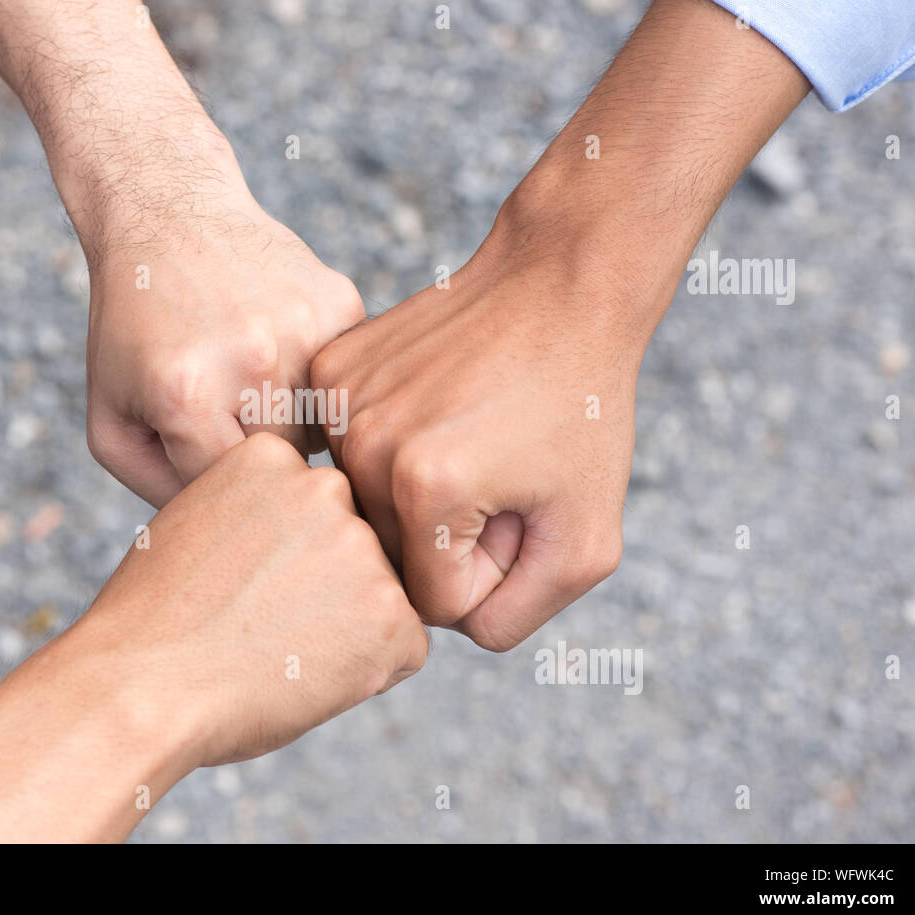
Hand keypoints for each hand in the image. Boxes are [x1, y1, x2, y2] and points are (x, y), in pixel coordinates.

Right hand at [78, 432, 428, 766]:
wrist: (142, 688)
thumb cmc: (157, 621)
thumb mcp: (199, 524)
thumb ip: (260, 511)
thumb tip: (302, 534)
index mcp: (272, 457)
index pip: (316, 505)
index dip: (288, 558)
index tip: (242, 584)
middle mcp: (327, 487)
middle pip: (355, 545)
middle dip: (327, 588)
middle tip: (260, 624)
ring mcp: (363, 547)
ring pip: (382, 595)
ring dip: (349, 629)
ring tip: (277, 650)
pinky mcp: (392, 611)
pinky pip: (405, 647)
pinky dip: (370, 673)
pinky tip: (306, 677)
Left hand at [84, 189, 362, 506]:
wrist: (169, 212)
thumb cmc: (134, 329)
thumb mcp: (111, 420)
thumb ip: (161, 493)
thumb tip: (233, 529)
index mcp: (187, 395)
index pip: (230, 495)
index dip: (217, 490)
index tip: (209, 467)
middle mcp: (252, 359)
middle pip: (285, 466)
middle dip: (258, 456)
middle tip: (232, 420)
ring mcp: (305, 327)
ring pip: (325, 427)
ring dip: (295, 420)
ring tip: (255, 380)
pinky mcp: (342, 303)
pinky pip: (344, 376)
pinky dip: (317, 375)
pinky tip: (280, 344)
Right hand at [310, 221, 634, 652]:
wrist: (558, 288)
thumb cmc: (580, 413)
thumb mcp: (587, 542)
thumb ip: (513, 618)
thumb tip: (442, 626)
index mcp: (427, 490)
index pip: (431, 604)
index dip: (486, 573)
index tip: (516, 515)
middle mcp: (366, 447)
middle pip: (390, 557)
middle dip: (445, 538)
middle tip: (494, 474)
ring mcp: (338, 403)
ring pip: (364, 508)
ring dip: (413, 495)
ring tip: (465, 438)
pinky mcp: (327, 373)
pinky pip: (346, 455)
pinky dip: (388, 447)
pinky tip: (432, 408)